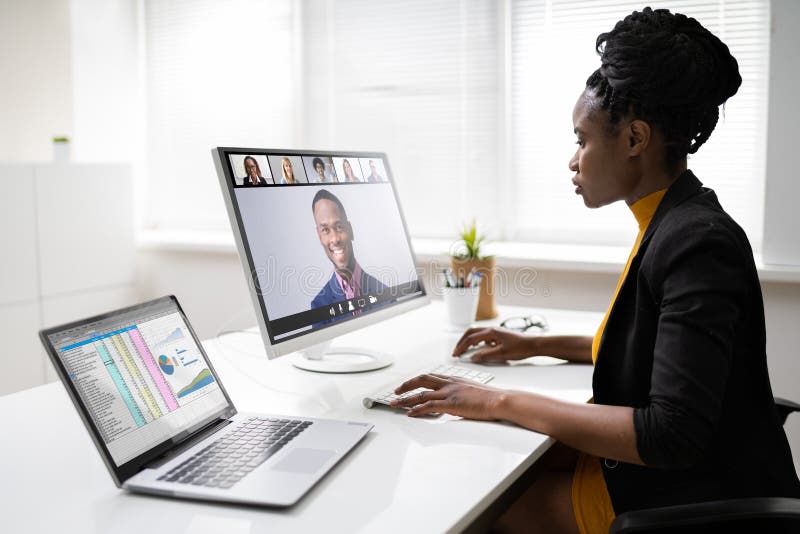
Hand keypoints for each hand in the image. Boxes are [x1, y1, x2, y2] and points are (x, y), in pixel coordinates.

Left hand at [390, 374, 505, 418]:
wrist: (500, 400)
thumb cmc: (491, 398)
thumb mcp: (473, 391)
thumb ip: (462, 393)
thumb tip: (457, 400)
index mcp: (455, 379)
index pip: (431, 376)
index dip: (417, 380)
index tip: (408, 384)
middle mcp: (450, 383)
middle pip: (422, 380)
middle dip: (406, 386)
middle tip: (395, 391)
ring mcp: (450, 393)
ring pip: (421, 394)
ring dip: (406, 399)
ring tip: (394, 404)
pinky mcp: (451, 404)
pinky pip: (429, 406)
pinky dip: (417, 409)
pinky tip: (410, 413)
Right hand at [452, 327, 532, 362]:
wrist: (534, 344)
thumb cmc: (521, 348)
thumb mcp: (502, 354)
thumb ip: (486, 355)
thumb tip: (473, 357)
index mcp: (491, 332)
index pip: (471, 339)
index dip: (462, 347)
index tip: (456, 354)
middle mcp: (492, 330)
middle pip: (471, 332)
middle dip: (462, 341)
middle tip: (457, 351)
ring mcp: (496, 332)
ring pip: (477, 333)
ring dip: (469, 341)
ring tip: (465, 350)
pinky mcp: (499, 336)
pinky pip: (484, 336)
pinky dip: (478, 342)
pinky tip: (480, 349)